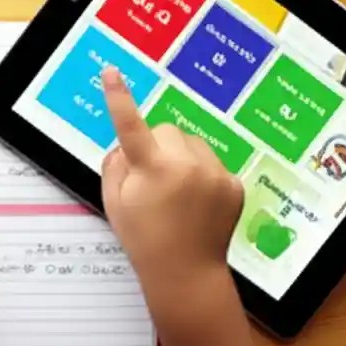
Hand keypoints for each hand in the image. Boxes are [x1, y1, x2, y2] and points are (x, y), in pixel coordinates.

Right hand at [100, 66, 243, 290]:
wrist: (185, 273)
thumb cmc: (144, 240)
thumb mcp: (113, 203)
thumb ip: (114, 166)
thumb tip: (125, 144)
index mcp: (152, 170)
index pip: (130, 126)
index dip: (119, 98)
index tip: (112, 72)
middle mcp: (186, 166)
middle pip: (166, 131)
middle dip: (155, 147)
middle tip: (150, 182)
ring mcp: (214, 174)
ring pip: (191, 144)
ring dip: (181, 158)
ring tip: (175, 195)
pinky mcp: (233, 183)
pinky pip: (212, 163)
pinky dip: (201, 175)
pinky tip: (194, 203)